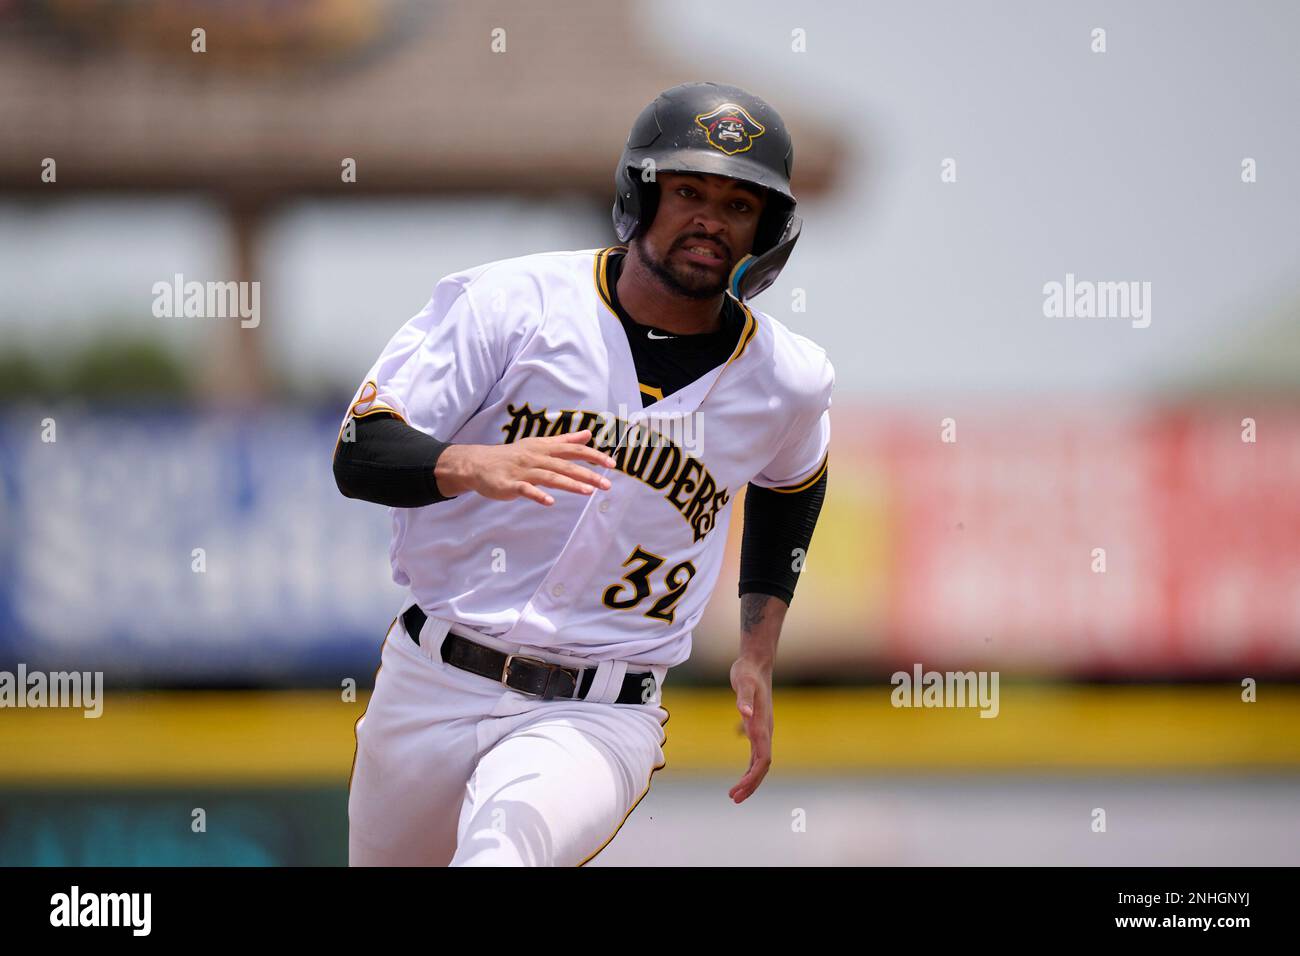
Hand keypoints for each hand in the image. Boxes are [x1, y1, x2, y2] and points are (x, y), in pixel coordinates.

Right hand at [434, 429, 615, 505]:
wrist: (478, 463)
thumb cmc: (512, 455)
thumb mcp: (539, 444)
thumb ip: (565, 440)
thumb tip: (588, 434)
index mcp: (544, 448)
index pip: (573, 450)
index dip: (593, 456)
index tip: (611, 464)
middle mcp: (536, 457)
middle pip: (566, 465)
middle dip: (588, 474)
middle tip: (607, 484)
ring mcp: (522, 471)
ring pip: (550, 477)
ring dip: (569, 484)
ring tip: (588, 492)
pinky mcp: (509, 484)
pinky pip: (525, 490)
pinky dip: (537, 495)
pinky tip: (550, 502)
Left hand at [728, 654, 773, 803]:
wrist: (756, 662)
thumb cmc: (747, 672)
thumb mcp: (743, 682)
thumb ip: (743, 698)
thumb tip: (743, 714)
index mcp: (762, 726)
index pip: (762, 761)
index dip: (751, 778)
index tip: (738, 790)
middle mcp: (765, 730)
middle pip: (762, 766)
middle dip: (750, 784)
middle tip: (734, 798)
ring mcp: (762, 728)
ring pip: (760, 761)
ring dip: (750, 778)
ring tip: (735, 792)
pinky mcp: (756, 724)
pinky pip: (756, 751)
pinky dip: (750, 764)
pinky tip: (742, 770)